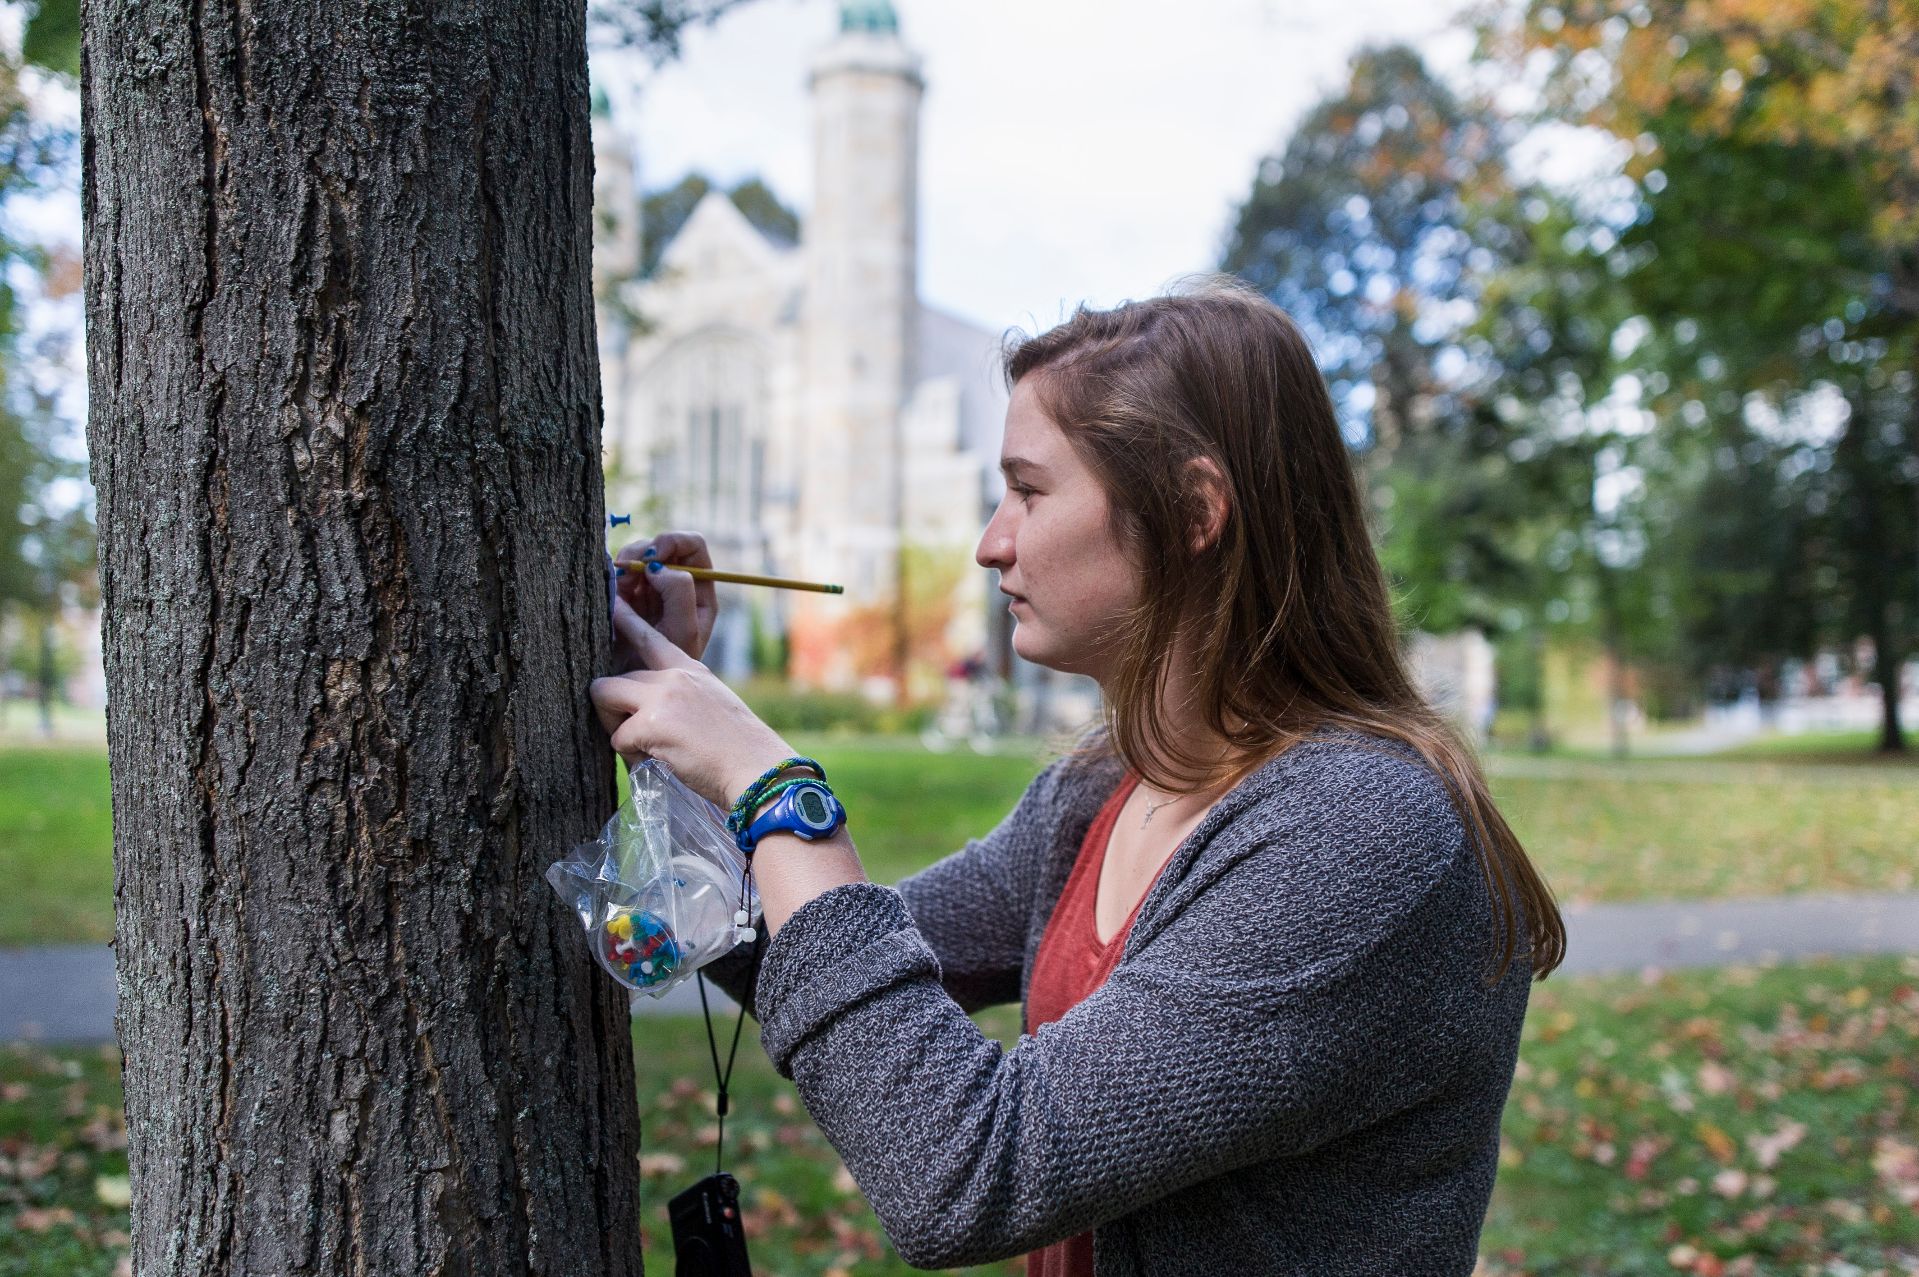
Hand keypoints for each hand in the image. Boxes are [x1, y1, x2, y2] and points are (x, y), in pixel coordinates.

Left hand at [591, 600, 795, 809]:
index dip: (626, 621)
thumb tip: (646, 713)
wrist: (757, 768)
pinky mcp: (649, 723)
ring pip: (605, 697)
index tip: (611, 602)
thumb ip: (682, 697)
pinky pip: (617, 738)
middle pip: (616, 679)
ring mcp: (661, 696)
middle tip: (636, 736)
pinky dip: (631, 755)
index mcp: (691, 669)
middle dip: (615, 708)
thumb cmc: (739, 749)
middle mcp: (674, 676)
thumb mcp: (713, 706)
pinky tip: (659, 761)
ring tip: (644, 748)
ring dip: (615, 726)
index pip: (650, 638)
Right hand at [611, 530, 717, 670]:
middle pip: (661, 545)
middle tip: (629, 577)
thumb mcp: (682, 633)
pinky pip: (615, 572)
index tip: (654, 555)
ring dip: (625, 565)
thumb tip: (659, 567)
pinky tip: (611, 598)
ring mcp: (647, 588)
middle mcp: (674, 585)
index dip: (673, 541)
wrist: (633, 687)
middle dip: (643, 553)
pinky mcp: (623, 595)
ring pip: (636, 554)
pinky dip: (610, 577)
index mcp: (698, 590)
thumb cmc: (666, 667)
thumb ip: (679, 595)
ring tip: (620, 592)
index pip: (692, 546)